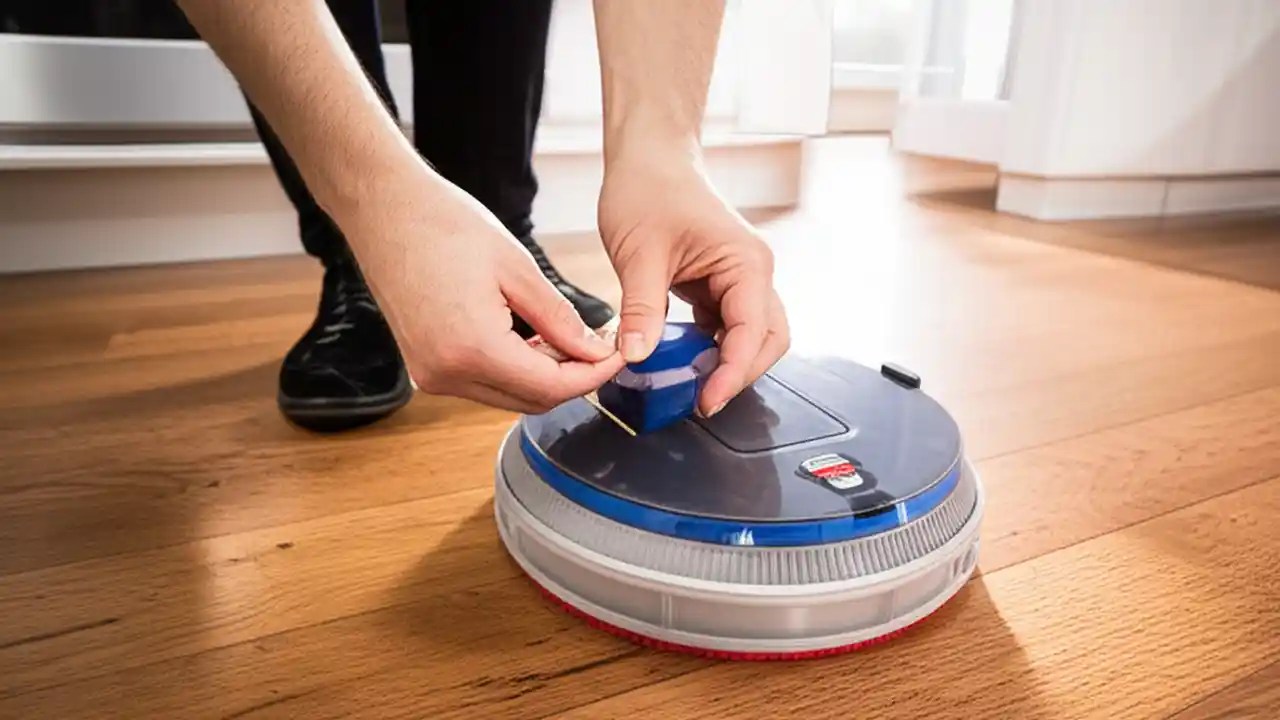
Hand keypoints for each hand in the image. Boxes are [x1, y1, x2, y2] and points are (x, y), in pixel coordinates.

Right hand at [341, 173, 625, 412]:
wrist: (382, 209)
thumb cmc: (442, 225)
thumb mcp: (516, 268)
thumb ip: (559, 319)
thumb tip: (595, 353)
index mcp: (471, 349)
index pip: (551, 387)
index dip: (593, 374)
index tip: (619, 354)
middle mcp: (447, 374)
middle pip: (531, 400)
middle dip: (573, 379)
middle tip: (602, 346)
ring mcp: (431, 375)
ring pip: (509, 396)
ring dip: (544, 376)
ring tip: (571, 337)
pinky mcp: (426, 367)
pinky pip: (483, 383)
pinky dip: (515, 369)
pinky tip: (533, 339)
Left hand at [598, 148, 789, 416]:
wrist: (647, 157)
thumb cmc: (649, 188)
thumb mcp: (639, 253)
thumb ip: (642, 308)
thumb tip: (636, 357)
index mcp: (746, 263)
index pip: (753, 332)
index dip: (733, 372)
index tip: (706, 399)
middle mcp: (752, 273)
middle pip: (766, 342)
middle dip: (739, 374)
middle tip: (699, 400)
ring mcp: (738, 281)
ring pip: (749, 338)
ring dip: (725, 365)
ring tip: (687, 385)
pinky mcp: (718, 286)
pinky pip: (723, 329)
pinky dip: (707, 351)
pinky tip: (679, 361)